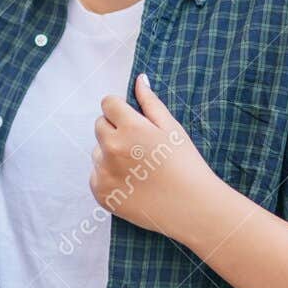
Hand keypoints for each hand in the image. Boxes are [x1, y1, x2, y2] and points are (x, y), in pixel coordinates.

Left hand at [91, 72, 221, 242]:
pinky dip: (108, 176)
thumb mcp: (172, 128)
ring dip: (110, 154)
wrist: (192, 207)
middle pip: (99, 126)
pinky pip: (96, 174)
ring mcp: (103, 172)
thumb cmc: (186, 165)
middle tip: (139, 146)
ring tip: (138, 168)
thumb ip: (150, 103)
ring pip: (97, 151)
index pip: (107, 104)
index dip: (120, 110)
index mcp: (129, 127)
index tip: (133, 121)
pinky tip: (131, 183)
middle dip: (115, 130)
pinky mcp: (100, 193)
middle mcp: (111, 148)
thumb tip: (138, 79)